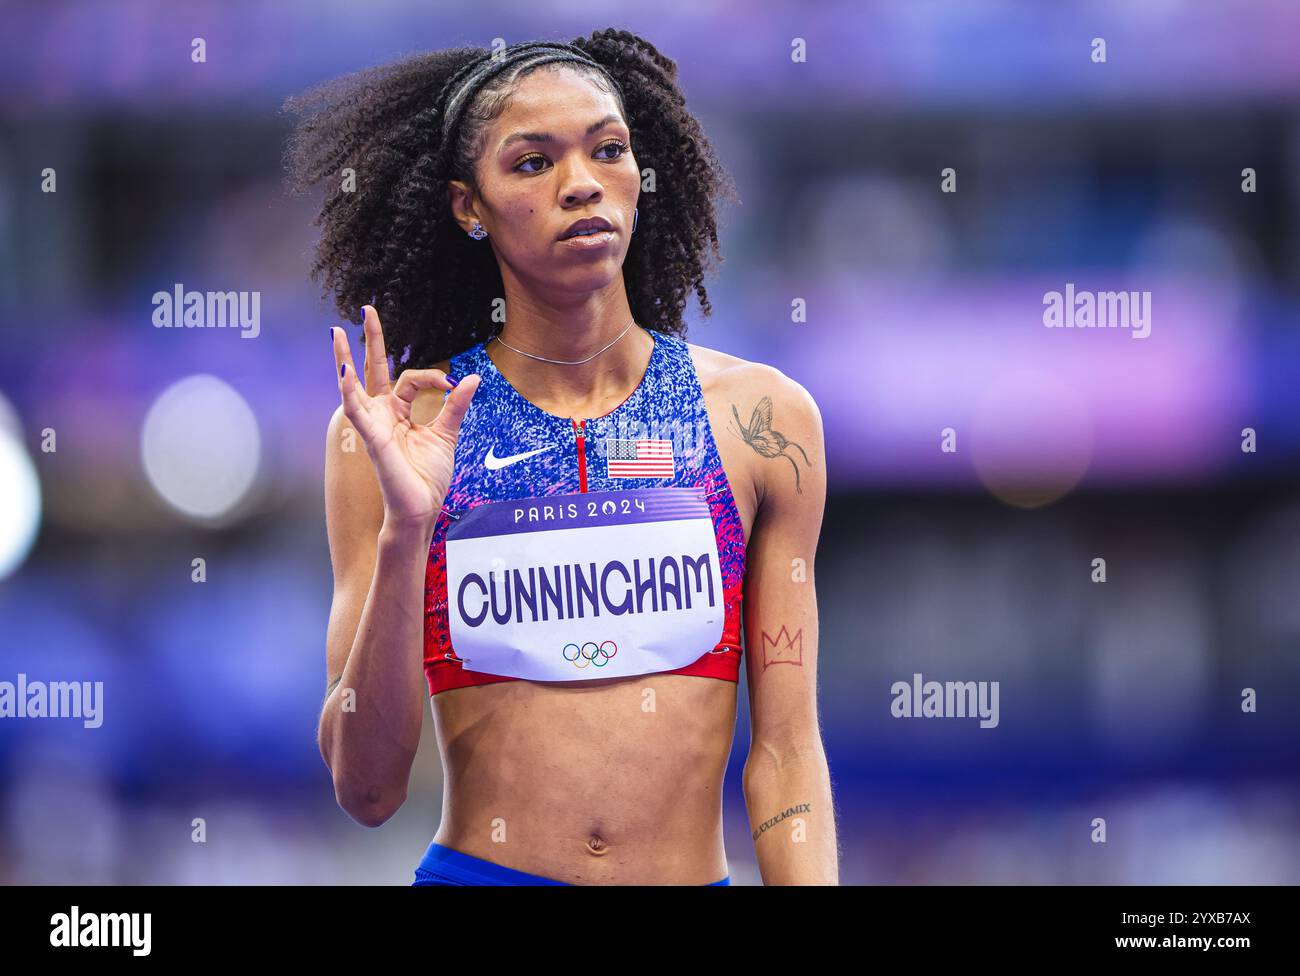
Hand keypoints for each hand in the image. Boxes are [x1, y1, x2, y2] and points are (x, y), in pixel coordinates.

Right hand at [331, 305, 478, 525]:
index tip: (453, 385)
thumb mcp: (446, 433)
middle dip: (370, 340)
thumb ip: (455, 405)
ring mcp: (374, 425)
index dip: (434, 376)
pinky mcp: (372, 438)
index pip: (412, 378)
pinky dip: (348, 391)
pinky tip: (343, 373)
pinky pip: (355, 411)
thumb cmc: (428, 476)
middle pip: (374, 370)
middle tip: (367, 309)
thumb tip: (471, 378)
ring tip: (334, 332)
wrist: (421, 508)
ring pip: (355, 385)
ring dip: (343, 359)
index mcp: (400, 412)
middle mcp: (383, 414)